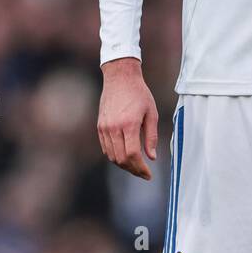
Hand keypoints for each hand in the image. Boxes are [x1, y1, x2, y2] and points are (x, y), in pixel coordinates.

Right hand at [97, 57, 158, 179]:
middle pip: (121, 159)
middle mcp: (114, 128)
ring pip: (112, 156)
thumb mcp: (151, 113)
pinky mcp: (100, 127)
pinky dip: (115, 156)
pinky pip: (106, 148)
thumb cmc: (139, 94)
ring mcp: (105, 128)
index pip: (132, 154)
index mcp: (129, 124)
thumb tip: (152, 157)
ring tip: (136, 166)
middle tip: (144, 173)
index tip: (148, 174)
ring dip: (124, 165)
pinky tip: (125, 156)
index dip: (141, 168)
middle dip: (133, 170)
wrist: (120, 78)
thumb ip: (151, 137)